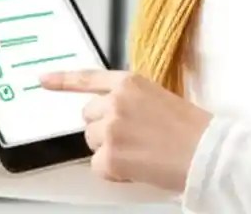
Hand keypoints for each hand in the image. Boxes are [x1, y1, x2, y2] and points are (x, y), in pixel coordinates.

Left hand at [39, 69, 212, 191]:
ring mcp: (111, 128)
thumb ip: (130, 100)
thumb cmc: (192, 130)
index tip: (42, 80)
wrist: (208, 153)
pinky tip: (137, 168)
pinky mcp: (110, 155)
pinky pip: (98, 167)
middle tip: (134, 139)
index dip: (62, 80)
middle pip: (88, 118)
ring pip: (92, 142)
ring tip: (141, 153)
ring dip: (109, 151)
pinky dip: (114, 172)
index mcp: (129, 82)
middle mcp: (115, 101)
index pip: (88, 78)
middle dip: (104, 130)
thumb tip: (109, 113)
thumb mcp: (158, 99)